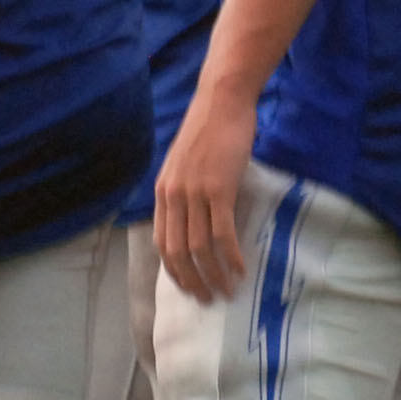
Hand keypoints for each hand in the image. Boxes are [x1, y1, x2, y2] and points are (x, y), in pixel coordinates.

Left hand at [153, 88, 256, 300]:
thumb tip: (199, 217)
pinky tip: (240, 269)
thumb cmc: (208, 128)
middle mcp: (173, 196)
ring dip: (213, 275)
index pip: (160, 242)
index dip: (173, 269)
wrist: (221, 100)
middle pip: (176, 252)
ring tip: (226, 291)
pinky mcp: (218, 189)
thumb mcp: (185, 163)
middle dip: (191, 281)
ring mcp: (194, 193)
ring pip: (199, 248)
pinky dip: (230, 256)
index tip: (188, 286)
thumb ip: (186, 190)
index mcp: (163, 191)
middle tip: (207, 299)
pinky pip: (221, 233)